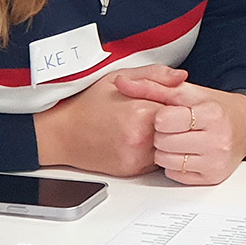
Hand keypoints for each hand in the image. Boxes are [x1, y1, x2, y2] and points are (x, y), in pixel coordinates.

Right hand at [33, 64, 183, 175]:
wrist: (63, 134)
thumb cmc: (88, 105)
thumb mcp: (118, 77)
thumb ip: (154, 74)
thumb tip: (181, 77)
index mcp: (140, 112)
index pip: (179, 105)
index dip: (176, 99)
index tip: (168, 96)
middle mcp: (141, 138)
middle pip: (178, 127)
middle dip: (173, 118)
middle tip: (158, 110)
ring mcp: (137, 156)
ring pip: (170, 144)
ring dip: (167, 135)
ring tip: (147, 123)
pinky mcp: (133, 170)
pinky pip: (158, 159)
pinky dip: (154, 148)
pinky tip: (141, 137)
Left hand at [113, 75, 245, 185]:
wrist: (244, 125)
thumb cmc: (214, 107)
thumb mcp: (187, 92)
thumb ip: (151, 86)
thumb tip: (123, 82)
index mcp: (212, 114)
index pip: (165, 120)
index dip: (161, 117)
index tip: (169, 114)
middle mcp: (218, 139)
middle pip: (163, 142)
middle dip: (162, 134)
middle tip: (175, 128)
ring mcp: (216, 161)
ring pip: (166, 161)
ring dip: (166, 150)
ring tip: (180, 139)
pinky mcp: (212, 177)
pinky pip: (174, 174)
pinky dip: (174, 164)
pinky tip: (186, 152)